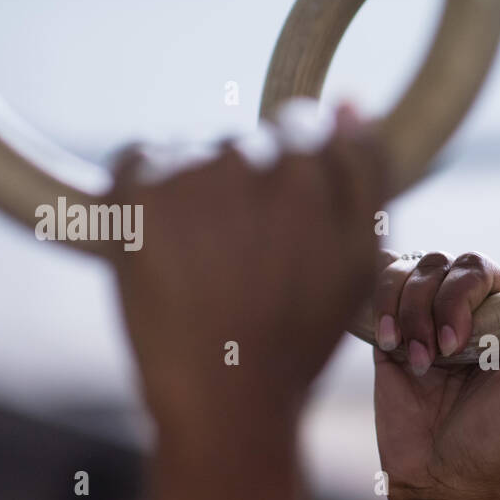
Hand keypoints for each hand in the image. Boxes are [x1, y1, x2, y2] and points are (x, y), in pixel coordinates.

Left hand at [106, 101, 388, 437]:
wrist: (223, 399)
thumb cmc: (297, 337)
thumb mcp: (358, 263)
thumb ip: (362, 177)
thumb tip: (349, 101)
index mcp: (316, 174)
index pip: (308, 131)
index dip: (296, 182)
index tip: (284, 231)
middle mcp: (256, 160)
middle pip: (252, 144)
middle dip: (251, 188)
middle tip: (245, 263)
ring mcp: (192, 173)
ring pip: (198, 154)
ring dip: (199, 193)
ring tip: (205, 266)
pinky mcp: (136, 189)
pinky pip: (140, 160)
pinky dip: (146, 195)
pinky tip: (163, 249)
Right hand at [371, 250, 499, 499]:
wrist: (445, 483)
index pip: (485, 270)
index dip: (472, 289)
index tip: (466, 337)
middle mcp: (466, 315)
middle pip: (447, 263)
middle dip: (442, 302)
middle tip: (445, 350)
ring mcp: (425, 323)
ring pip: (413, 273)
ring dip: (413, 312)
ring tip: (420, 362)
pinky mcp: (389, 340)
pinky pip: (380, 291)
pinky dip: (384, 307)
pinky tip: (392, 345)